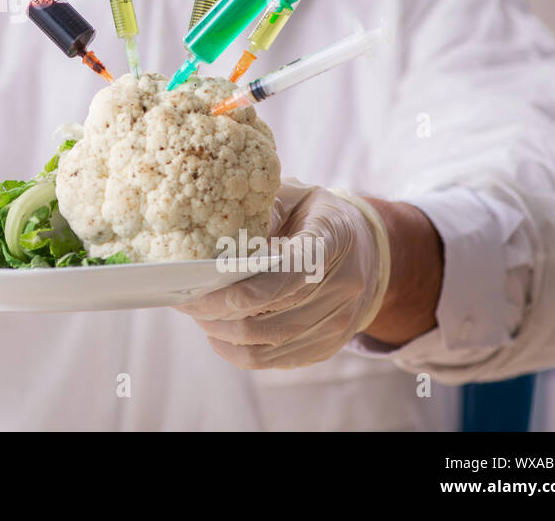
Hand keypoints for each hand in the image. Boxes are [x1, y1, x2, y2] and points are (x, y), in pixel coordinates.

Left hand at [174, 179, 390, 368]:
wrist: (368, 248)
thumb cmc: (314, 215)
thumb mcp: (292, 194)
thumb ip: (260, 210)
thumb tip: (215, 235)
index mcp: (334, 239)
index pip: (291, 275)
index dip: (249, 291)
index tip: (206, 292)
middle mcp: (344, 287)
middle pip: (274, 320)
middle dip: (220, 315)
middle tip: (186, 302)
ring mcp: (339, 323)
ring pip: (269, 346)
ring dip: (224, 336)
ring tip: (198, 315)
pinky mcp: (327, 347)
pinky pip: (274, 360)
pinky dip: (238, 350)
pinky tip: (218, 331)